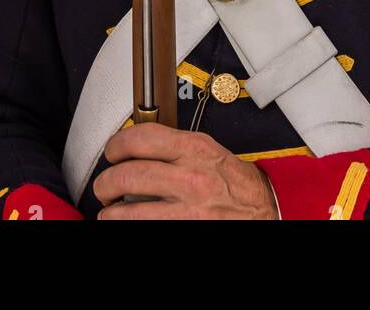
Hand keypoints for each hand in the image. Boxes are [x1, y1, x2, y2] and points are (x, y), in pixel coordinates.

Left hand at [94, 124, 277, 219]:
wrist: (265, 211)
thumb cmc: (237, 184)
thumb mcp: (209, 151)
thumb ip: (176, 147)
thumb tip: (140, 147)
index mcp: (194, 149)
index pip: (141, 138)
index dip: (117, 144)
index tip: (112, 151)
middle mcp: (188, 178)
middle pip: (127, 175)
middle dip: (106, 183)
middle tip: (104, 187)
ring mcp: (186, 210)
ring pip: (129, 212)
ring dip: (111, 214)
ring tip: (109, 213)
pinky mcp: (183, 230)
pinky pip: (145, 228)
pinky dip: (130, 226)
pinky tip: (128, 224)